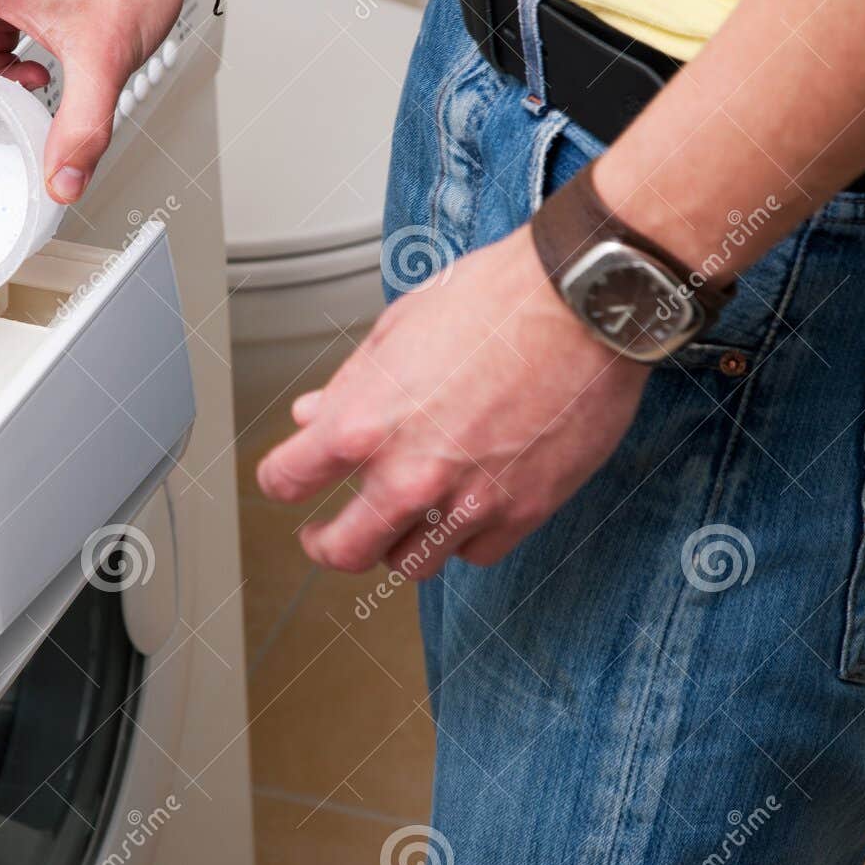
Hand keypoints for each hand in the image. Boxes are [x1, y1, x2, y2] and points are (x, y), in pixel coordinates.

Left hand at [256, 227, 651, 577]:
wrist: (583, 304)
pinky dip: (463, 538)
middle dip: (327, 546)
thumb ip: (351, 385)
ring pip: (410, 563)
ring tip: (402, 522)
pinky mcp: (522, 512)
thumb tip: (314, 414)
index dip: (281, 480)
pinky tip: (464, 510)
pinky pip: (474, 555)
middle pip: (342, 552)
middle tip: (326, 538)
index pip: (288, 480)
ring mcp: (467, 501)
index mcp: (364, 423)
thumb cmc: (497, 300)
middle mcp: (410, 474)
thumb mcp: (399, 329)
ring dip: (399, 544)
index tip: (287, 480)